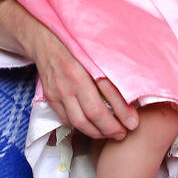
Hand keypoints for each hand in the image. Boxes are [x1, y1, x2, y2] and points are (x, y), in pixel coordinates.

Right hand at [22, 15, 137, 140]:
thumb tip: (132, 95)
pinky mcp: (50, 99)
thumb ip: (110, 75)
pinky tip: (91, 126)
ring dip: (96, 132)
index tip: (133, 124)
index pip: (103, 102)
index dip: (120, 115)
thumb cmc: (74, 47)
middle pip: (91, 117)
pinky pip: (66, 120)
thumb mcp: (94, 55)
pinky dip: (80, 126)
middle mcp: (67, 85)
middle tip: (122, 133)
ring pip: (78, 123)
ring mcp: (57, 94)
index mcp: (81, 72)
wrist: (45, 43)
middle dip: (110, 130)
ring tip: (109, 133)